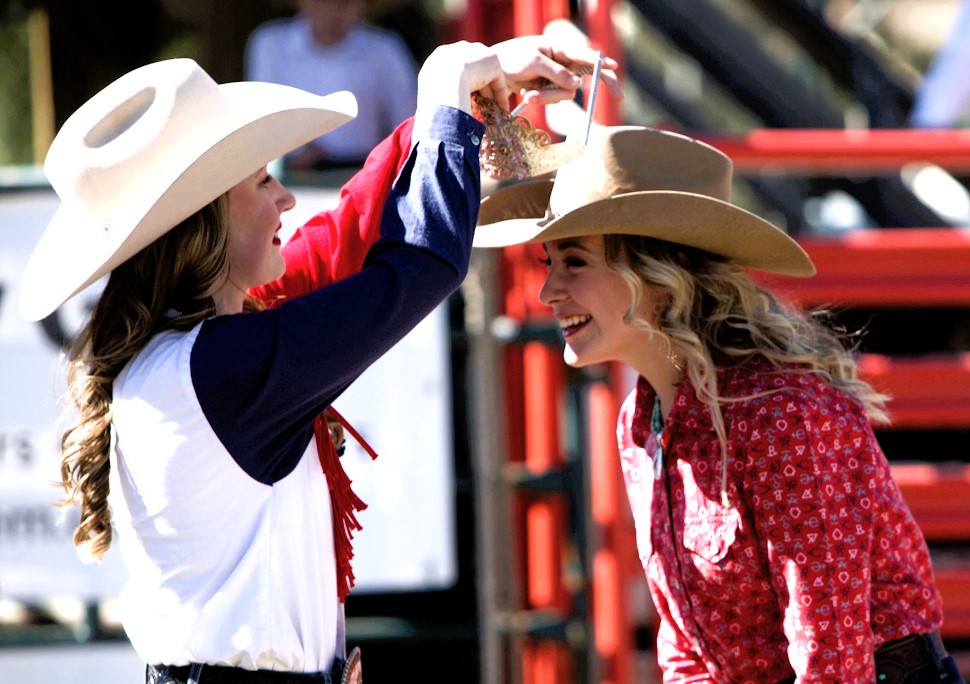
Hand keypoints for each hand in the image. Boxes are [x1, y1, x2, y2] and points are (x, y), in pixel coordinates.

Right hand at [417, 41, 507, 115]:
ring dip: (490, 94)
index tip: (464, 103)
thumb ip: (438, 96)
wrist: (444, 84)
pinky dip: (501, 94)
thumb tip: (438, 111)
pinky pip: (497, 78)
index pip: (453, 70)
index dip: (460, 87)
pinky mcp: (491, 58)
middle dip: (477, 89)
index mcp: (439, 57)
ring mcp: (475, 51)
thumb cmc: (433, 96)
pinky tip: (503, 109)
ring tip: (494, 112)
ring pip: (485, 75)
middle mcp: (457, 49)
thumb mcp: (430, 95)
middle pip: (471, 70)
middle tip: (482, 108)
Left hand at [491, 35, 623, 107]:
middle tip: (619, 95)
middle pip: (588, 74)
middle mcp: (562, 62)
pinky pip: (554, 99)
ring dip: (549, 96)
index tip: (615, 68)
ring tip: (528, 95)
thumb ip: (556, 73)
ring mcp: (556, 78)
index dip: (602, 63)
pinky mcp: (548, 90)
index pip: (585, 55)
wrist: (492, 72)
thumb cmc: (511, 58)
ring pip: (567, 93)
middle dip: (601, 84)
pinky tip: (526, 95)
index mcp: (559, 48)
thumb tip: (577, 85)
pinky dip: (541, 99)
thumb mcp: (533, 62)